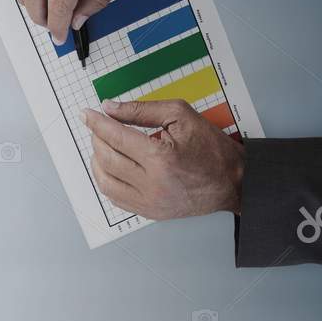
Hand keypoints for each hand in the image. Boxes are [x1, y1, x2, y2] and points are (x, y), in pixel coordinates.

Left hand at [82, 99, 243, 218]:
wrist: (235, 183)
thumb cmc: (213, 150)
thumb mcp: (182, 117)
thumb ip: (143, 110)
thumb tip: (110, 108)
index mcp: (161, 159)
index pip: (116, 138)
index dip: (97, 124)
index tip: (86, 114)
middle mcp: (152, 184)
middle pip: (107, 159)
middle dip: (97, 139)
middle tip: (98, 127)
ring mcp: (149, 202)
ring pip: (105, 181)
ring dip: (97, 161)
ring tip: (102, 145)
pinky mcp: (149, 212)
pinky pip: (114, 197)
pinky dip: (106, 180)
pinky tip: (110, 166)